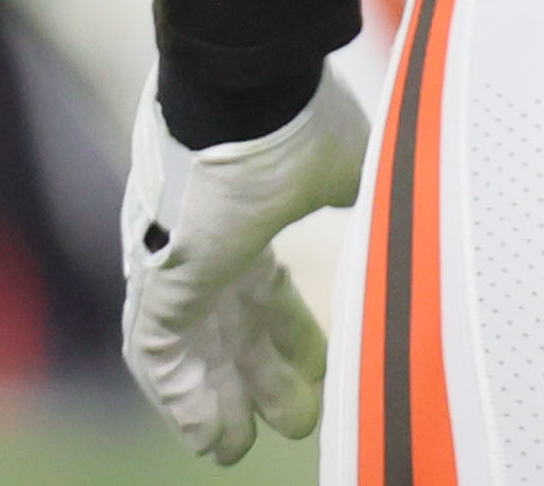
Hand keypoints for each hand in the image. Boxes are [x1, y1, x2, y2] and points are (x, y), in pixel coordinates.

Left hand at [123, 74, 368, 461]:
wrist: (247, 93)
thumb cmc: (297, 120)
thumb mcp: (343, 165)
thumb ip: (356, 192)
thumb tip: (385, 203)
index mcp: (248, 216)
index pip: (266, 291)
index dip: (293, 335)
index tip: (323, 369)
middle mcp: (207, 245)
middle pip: (232, 331)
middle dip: (259, 381)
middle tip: (291, 424)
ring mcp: (176, 265)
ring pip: (191, 353)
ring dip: (214, 404)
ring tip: (232, 451)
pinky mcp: (158, 282)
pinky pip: (159, 358)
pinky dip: (183, 400)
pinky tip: (208, 436)